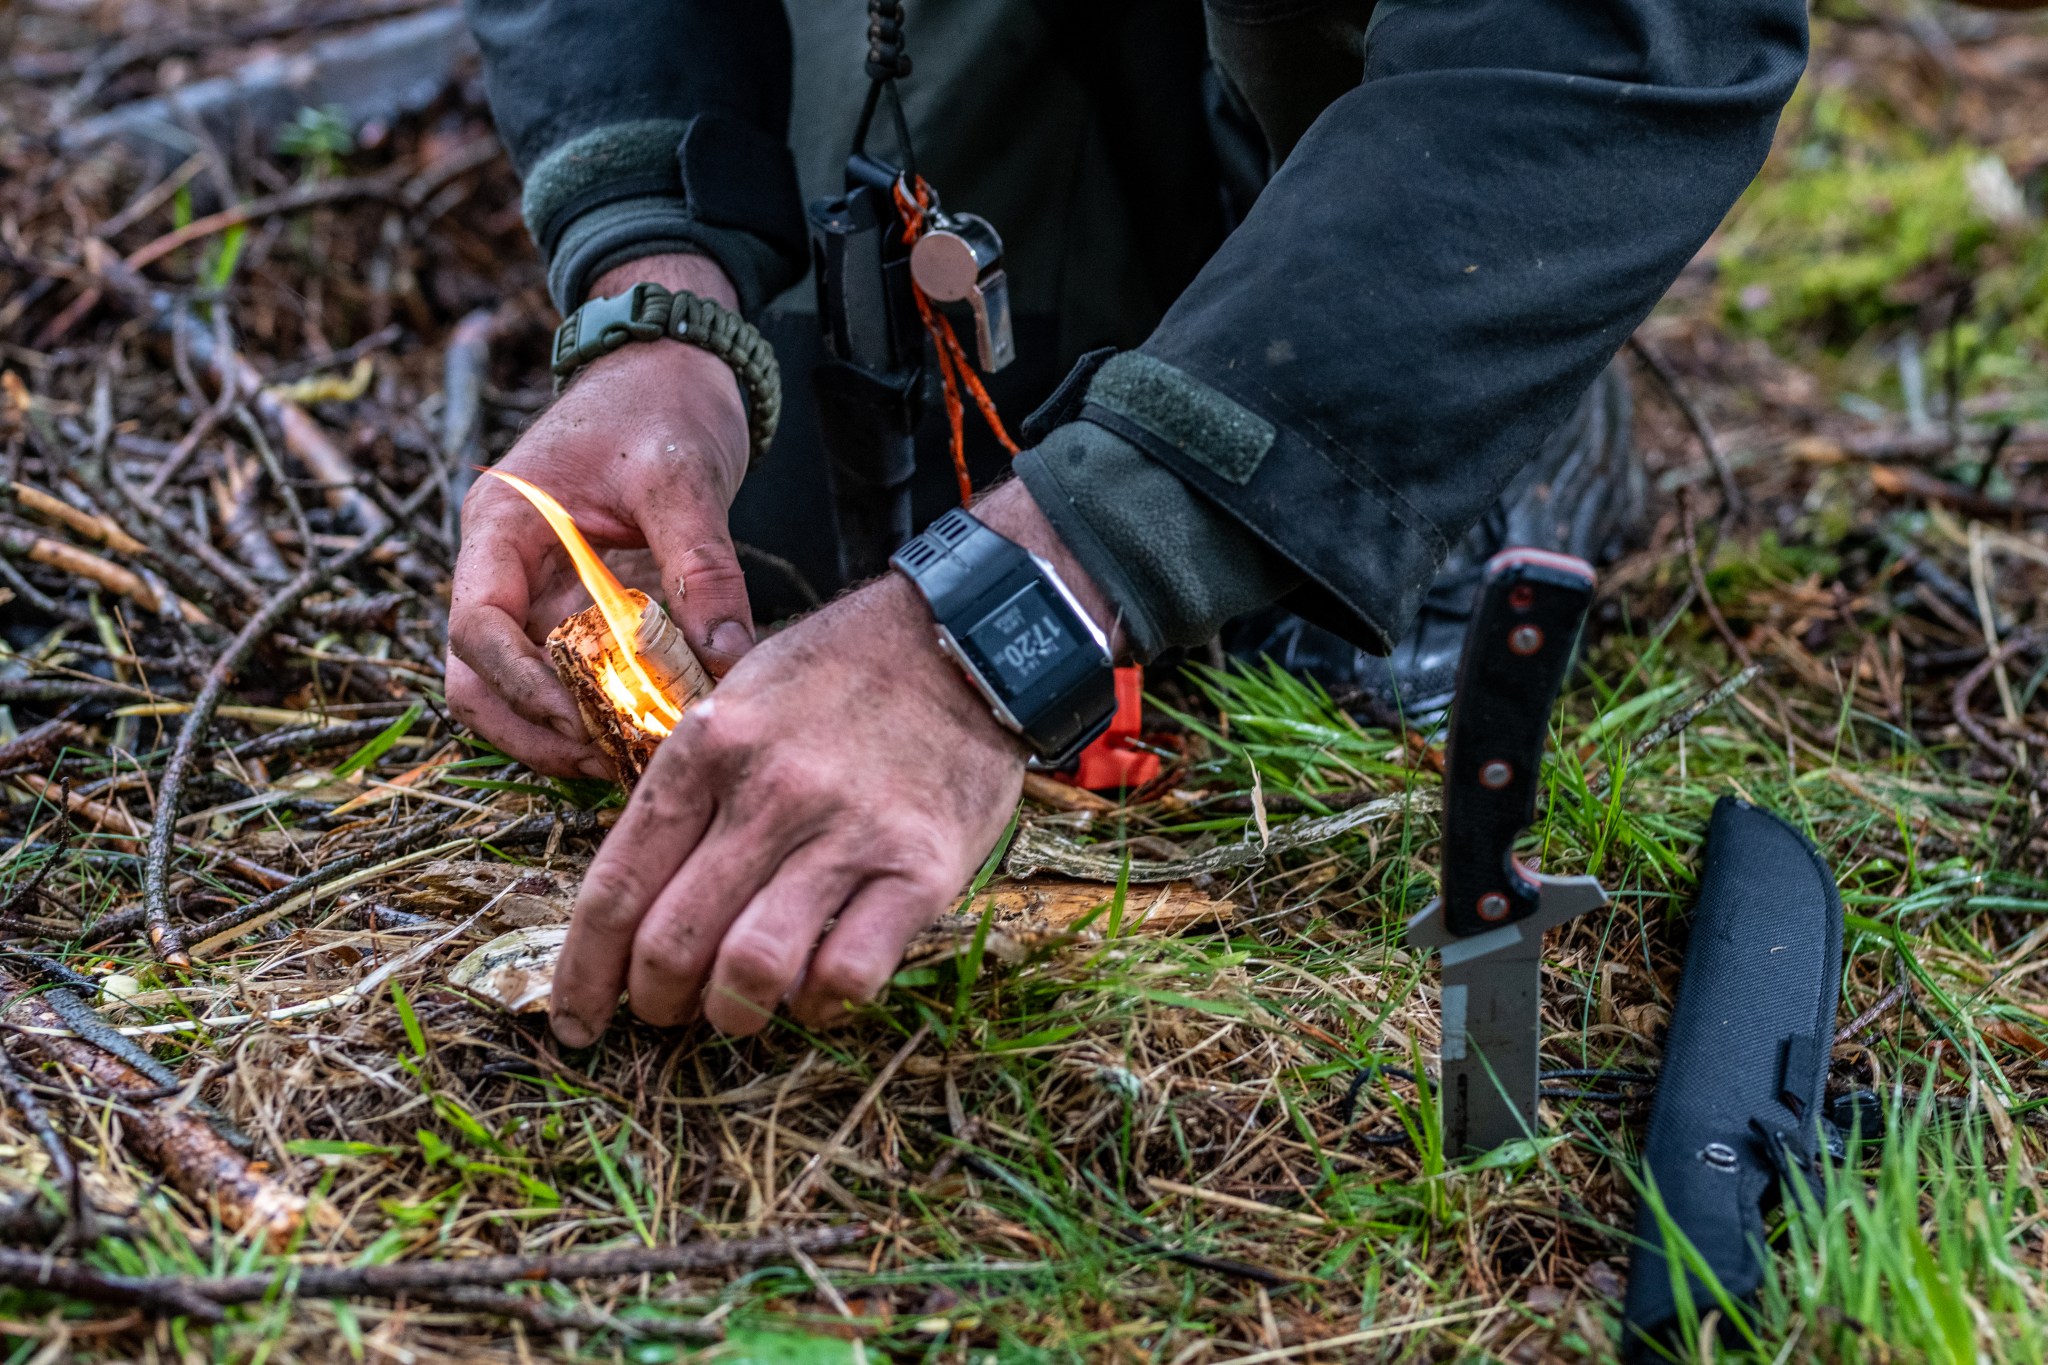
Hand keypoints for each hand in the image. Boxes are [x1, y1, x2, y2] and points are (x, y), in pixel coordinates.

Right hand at [447, 254, 754, 778]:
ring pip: (518, 692)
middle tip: (612, 761)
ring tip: (637, 758)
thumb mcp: (684, 476)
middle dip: (535, 730)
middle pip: (478, 679)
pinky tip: (654, 732)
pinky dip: (603, 713)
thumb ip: (701, 564)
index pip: (475, 626)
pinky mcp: (579, 611)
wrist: (675, 366)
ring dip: (566, 734)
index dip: (517, 685)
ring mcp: (538, 594)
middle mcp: (504, 568)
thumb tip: (724, 657)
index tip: (582, 720)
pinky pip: (574, 679)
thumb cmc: (662, 401)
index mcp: (501, 525)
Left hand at [548, 479, 1124, 1042]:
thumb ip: (687, 784)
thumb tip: (637, 894)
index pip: (618, 885)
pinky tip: (817, 994)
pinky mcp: (920, 869)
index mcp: (709, 748)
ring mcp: (848, 833)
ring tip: (737, 1011)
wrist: (966, 643)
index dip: (584, 970)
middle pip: (672, 941)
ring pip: (751, 970)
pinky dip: (819, 1006)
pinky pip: (848, 974)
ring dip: (731, 1015)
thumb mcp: (740, 696)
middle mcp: (769, 792)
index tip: (572, 1020)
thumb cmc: (841, 676)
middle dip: (655, 1003)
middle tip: (664, 1013)